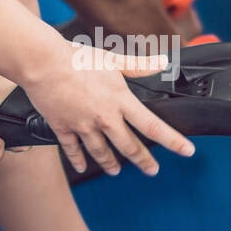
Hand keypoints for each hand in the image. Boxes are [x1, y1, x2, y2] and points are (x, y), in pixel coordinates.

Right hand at [23, 44, 194, 176]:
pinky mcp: (63, 128)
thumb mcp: (113, 60)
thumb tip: (163, 62)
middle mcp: (105, 118)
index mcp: (120, 101)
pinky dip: (78, 160)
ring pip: (102, 152)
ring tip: (116, 171)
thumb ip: (139, 66)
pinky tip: (81, 166)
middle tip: (152, 170)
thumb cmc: (77, 58)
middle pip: (129, 147)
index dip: (173, 141)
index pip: (153, 126)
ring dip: (111, 164)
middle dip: (144, 161)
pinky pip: (73, 150)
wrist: (43, 63)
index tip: (187, 151)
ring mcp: (83, 126)